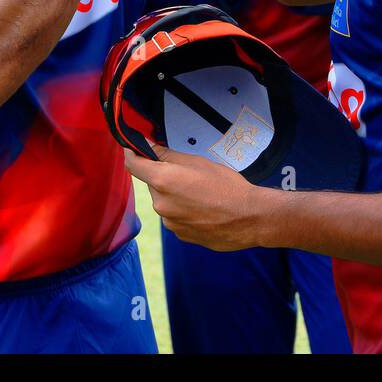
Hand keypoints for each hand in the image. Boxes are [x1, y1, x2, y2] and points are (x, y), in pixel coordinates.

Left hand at [123, 141, 271, 250]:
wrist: (249, 218)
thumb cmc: (227, 186)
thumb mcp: (199, 162)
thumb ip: (168, 155)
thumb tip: (148, 146)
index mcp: (163, 181)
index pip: (133, 164)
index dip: (132, 153)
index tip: (134, 147)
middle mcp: (160, 204)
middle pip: (152, 183)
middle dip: (164, 177)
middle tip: (190, 175)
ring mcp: (169, 222)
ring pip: (164, 201)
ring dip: (175, 195)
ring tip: (202, 195)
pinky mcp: (179, 235)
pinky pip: (175, 217)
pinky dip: (184, 210)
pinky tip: (205, 209)